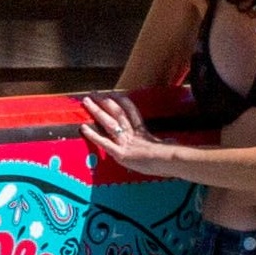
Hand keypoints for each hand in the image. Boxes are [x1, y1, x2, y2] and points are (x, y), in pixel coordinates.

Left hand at [81, 92, 201, 182]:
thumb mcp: (168, 148)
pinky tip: (83, 127)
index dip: (123, 103)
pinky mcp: (121, 153)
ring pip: (109, 123)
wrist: (170, 161)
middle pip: (117, 113)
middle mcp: (133, 135)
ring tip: (87, 101)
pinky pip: (104, 143)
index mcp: (144, 134)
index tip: (115, 94)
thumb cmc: (172, 158)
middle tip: (94, 93)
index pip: (132, 113)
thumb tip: (171, 142)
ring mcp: (126, 143)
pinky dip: (93, 135)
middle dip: (105, 102)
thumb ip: (166, 144)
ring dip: (97, 111)